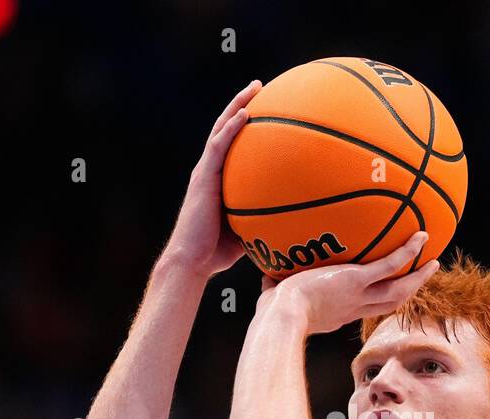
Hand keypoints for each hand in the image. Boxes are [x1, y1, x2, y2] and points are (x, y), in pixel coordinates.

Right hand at [161, 80, 261, 277]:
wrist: (193, 260)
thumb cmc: (218, 252)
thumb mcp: (249, 230)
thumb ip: (265, 218)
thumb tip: (296, 221)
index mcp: (219, 179)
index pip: (233, 145)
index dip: (245, 124)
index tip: (265, 108)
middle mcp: (210, 170)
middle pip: (226, 128)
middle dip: (243, 105)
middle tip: (260, 86)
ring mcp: (205, 171)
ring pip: (221, 129)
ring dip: (238, 106)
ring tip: (255, 88)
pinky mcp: (203, 177)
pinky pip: (218, 147)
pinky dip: (231, 128)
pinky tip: (245, 114)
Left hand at [255, 231, 439, 334]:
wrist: (282, 317)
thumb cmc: (273, 312)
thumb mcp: (275, 298)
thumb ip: (274, 287)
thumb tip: (264, 276)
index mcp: (339, 313)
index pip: (365, 307)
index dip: (378, 299)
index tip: (385, 289)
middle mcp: (354, 307)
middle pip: (391, 302)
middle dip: (409, 290)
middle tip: (423, 276)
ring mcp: (358, 294)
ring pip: (399, 289)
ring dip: (418, 276)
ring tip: (433, 261)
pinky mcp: (356, 280)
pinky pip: (389, 265)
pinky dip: (407, 252)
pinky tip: (420, 237)